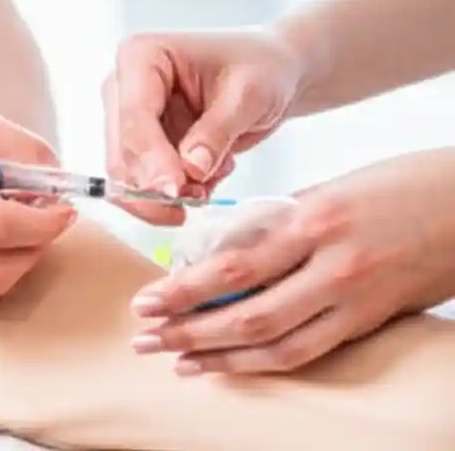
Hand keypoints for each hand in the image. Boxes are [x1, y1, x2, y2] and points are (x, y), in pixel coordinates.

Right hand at [102, 29, 304, 223]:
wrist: (273, 74)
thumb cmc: (262, 67)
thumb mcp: (249, 95)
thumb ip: (217, 132)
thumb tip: (190, 171)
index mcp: (141, 56)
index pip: (134, 116)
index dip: (151, 159)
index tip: (174, 191)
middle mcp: (123, 87)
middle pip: (122, 151)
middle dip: (157, 184)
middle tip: (198, 199)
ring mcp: (128, 118)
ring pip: (129, 175)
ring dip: (170, 192)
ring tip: (214, 180)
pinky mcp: (142, 144)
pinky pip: (146, 183)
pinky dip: (180, 192)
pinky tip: (213, 174)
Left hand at [129, 149, 454, 373]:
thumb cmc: (404, 184)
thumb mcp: (332, 187)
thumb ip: (279, 218)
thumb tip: (226, 243)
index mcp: (314, 219)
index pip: (232, 264)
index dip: (183, 289)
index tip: (146, 300)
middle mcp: (333, 263)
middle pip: (246, 310)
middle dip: (187, 329)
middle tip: (145, 338)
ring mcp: (356, 297)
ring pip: (275, 342)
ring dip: (219, 356)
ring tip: (176, 360)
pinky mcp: (373, 319)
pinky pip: (309, 350)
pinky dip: (264, 363)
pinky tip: (230, 366)